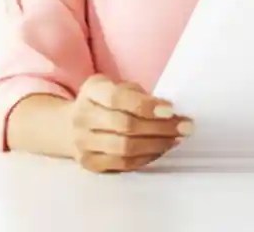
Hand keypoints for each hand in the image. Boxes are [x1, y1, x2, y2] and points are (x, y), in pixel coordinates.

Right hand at [66, 75, 192, 172]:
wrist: (68, 126)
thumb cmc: (102, 104)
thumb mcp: (115, 88)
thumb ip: (138, 95)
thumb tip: (168, 112)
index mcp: (91, 91)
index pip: (118, 98)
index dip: (146, 106)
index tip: (171, 110)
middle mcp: (83, 116)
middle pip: (125, 125)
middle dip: (160, 127)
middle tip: (185, 127)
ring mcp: (83, 142)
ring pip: (126, 148)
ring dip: (157, 144)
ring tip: (176, 139)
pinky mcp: (89, 162)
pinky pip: (123, 164)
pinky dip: (146, 158)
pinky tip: (160, 150)